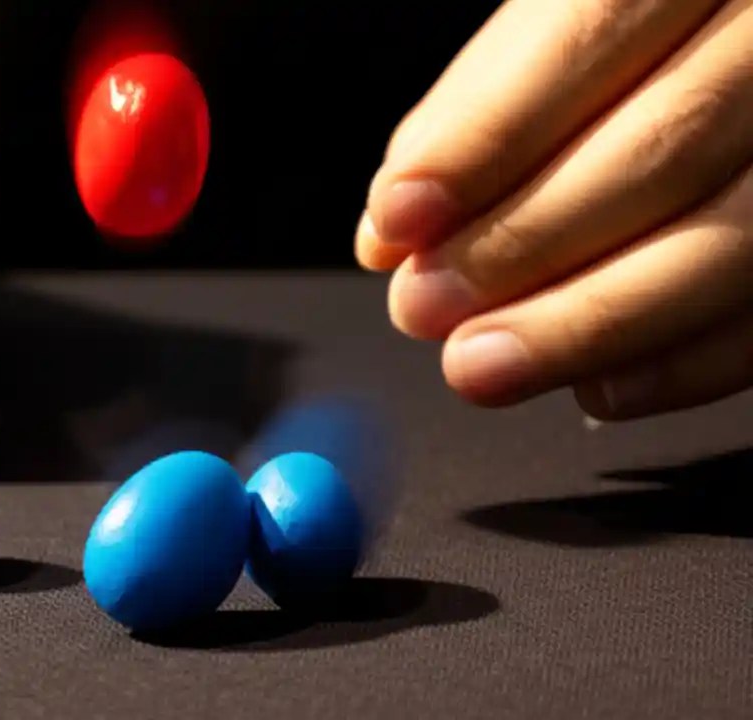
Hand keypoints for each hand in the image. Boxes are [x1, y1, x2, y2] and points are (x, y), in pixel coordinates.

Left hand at [357, 0, 752, 420]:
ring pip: (735, 243)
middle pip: (666, 147)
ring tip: (480, 365)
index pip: (590, 31)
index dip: (488, 134)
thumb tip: (391, 235)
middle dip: (523, 245)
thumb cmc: (637, 43)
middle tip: (423, 308)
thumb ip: (477, 111)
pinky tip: (596, 387)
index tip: (400, 215)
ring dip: (588, 325)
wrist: (740, 52)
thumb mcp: (557, 26)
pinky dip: (685, 364)